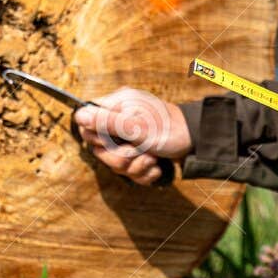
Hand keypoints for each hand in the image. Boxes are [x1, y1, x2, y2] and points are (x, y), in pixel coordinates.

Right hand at [73, 86, 192, 186]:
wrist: (198, 143)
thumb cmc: (170, 130)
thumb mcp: (136, 127)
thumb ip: (106, 122)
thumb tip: (79, 115)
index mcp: (117, 105)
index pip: (86, 120)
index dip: (95, 136)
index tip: (110, 141)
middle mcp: (120, 119)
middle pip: (98, 147)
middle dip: (119, 157)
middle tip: (138, 152)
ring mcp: (128, 138)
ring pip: (114, 162)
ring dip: (134, 166)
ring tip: (151, 158)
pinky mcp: (138, 153)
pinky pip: (129, 170)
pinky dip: (143, 172)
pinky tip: (155, 167)